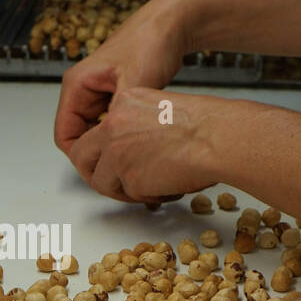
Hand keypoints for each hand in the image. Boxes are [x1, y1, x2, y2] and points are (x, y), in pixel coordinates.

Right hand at [54, 0, 196, 156]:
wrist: (170, 24)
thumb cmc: (150, 43)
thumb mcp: (134, 83)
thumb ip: (118, 116)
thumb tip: (112, 145)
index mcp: (76, 85)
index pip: (64, 135)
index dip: (81, 156)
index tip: (104, 168)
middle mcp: (82, 90)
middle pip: (79, 136)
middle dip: (97, 152)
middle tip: (122, 166)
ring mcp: (97, 92)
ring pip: (95, 132)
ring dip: (110, 143)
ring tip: (132, 154)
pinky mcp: (113, 94)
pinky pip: (110, 124)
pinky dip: (121, 133)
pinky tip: (139, 138)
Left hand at [68, 86, 220, 203]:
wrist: (218, 138)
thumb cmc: (204, 124)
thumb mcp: (160, 109)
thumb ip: (136, 126)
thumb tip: (130, 151)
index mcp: (122, 103)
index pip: (94, 132)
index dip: (97, 151)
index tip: (104, 161)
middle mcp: (113, 126)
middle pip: (82, 157)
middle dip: (94, 174)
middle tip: (110, 183)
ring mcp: (117, 153)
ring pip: (102, 182)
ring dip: (122, 189)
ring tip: (150, 186)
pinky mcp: (130, 178)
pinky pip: (129, 195)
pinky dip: (147, 196)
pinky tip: (167, 187)